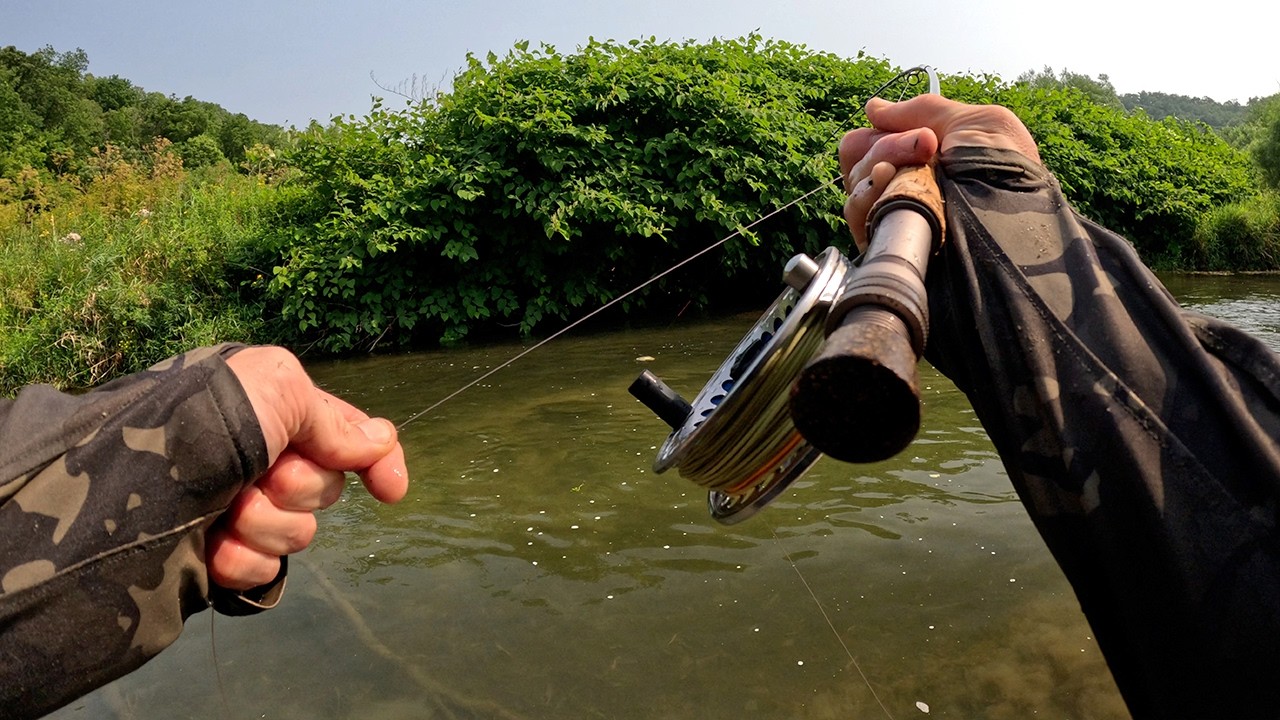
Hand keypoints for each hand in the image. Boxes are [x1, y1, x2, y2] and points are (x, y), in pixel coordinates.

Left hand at [207, 347, 408, 590]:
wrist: (130, 482)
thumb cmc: (205, 418)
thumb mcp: (277, 388)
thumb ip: (333, 419)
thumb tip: (380, 443)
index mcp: (276, 415)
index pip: (348, 439)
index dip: (378, 463)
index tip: (390, 493)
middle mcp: (263, 462)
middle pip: (326, 489)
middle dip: (297, 485)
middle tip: (259, 473)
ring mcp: (243, 513)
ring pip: (298, 534)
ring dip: (265, 523)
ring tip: (224, 509)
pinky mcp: (221, 558)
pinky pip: (264, 571)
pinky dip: (241, 560)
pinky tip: (214, 547)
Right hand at [840, 94, 1040, 251]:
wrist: (1009, 209)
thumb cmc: (1004, 168)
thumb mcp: (973, 121)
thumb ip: (921, 110)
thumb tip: (873, 107)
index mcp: (917, 158)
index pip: (869, 140)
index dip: (882, 131)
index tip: (921, 133)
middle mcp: (899, 183)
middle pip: (859, 156)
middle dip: (889, 145)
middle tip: (926, 146)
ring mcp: (889, 213)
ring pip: (857, 181)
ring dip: (881, 163)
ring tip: (916, 168)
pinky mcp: (882, 240)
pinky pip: (856, 211)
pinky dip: (868, 194)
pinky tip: (890, 183)